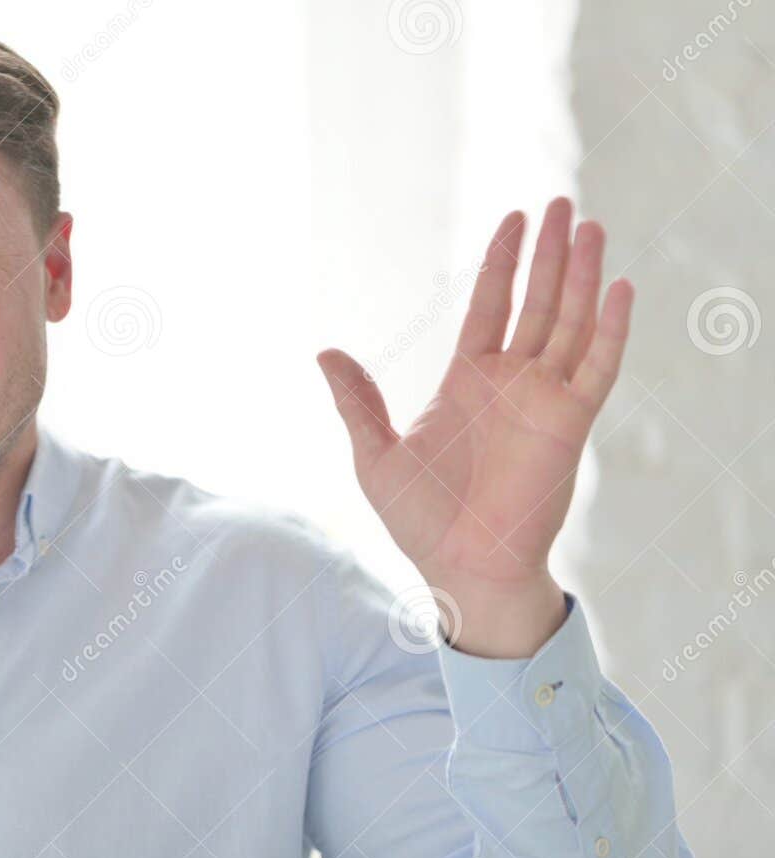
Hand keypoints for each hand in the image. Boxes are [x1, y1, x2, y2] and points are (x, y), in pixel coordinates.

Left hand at [316, 198, 630, 656]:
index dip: (503, 263)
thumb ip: (357, 401)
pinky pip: (597, 367)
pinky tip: (618, 288)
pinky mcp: (570, 423)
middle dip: (550, 254)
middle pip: (538, 302)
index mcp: (467, 381)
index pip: (492, 305)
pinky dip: (610, 328)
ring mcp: (545, 399)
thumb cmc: (419, 520)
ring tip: (590, 226)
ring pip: (570, 322)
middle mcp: (511, 382)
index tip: (514, 219)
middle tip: (563, 203)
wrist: (460, 568)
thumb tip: (325, 353)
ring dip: (583, 275)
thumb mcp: (374, 454)